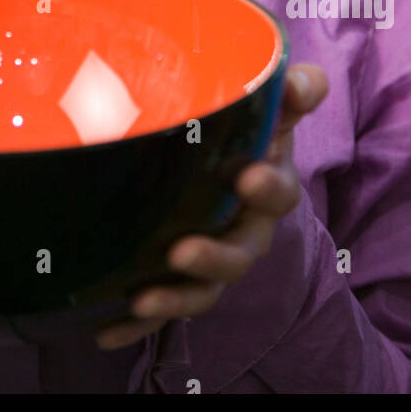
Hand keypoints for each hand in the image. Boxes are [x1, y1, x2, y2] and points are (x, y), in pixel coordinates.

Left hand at [95, 63, 328, 349]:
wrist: (223, 156)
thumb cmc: (245, 127)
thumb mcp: (267, 106)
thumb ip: (288, 92)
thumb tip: (304, 80)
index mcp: (268, 185)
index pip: (277, 191)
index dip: (267, 187)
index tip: (247, 176)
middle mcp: (245, 229)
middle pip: (239, 254)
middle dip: (214, 257)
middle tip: (184, 251)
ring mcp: (213, 256)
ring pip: (204, 288)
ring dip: (176, 298)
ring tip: (143, 299)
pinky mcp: (179, 278)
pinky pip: (162, 304)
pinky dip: (136, 324)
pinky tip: (106, 330)